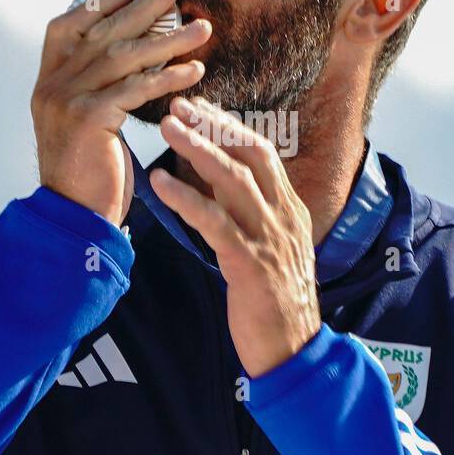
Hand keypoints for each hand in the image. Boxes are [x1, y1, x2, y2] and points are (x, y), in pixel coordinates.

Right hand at [32, 0, 212, 225]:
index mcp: (47, 81)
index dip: (99, 3)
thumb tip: (127, 56)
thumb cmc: (88, 172)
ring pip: (124, 56)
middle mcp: (51, 84)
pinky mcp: (88, 117)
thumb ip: (94, 89)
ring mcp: (66, 99)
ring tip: (202, 28)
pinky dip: (169, 76)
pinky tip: (195, 69)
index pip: (66, 26)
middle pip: (102, 32)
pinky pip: (136, 88)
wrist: (73, 216)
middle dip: (142, 8)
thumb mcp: (82, 122)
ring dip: (169, 39)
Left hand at [149, 96, 321, 377]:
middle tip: (178, 103)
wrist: (294, 351)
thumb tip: (218, 187)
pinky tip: (158, 183)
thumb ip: (251, 217)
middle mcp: (284, 216)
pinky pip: (214, 222)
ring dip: (198, 148)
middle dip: (214, 124)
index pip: (262, 152)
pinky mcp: (250, 265)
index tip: (199, 105)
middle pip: (251, 153)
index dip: (230, 125)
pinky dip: (185, 198)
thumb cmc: (275, 302)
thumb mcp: (271, 249)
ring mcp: (269, 239)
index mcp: (290, 209)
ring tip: (167, 126)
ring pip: (234, 179)